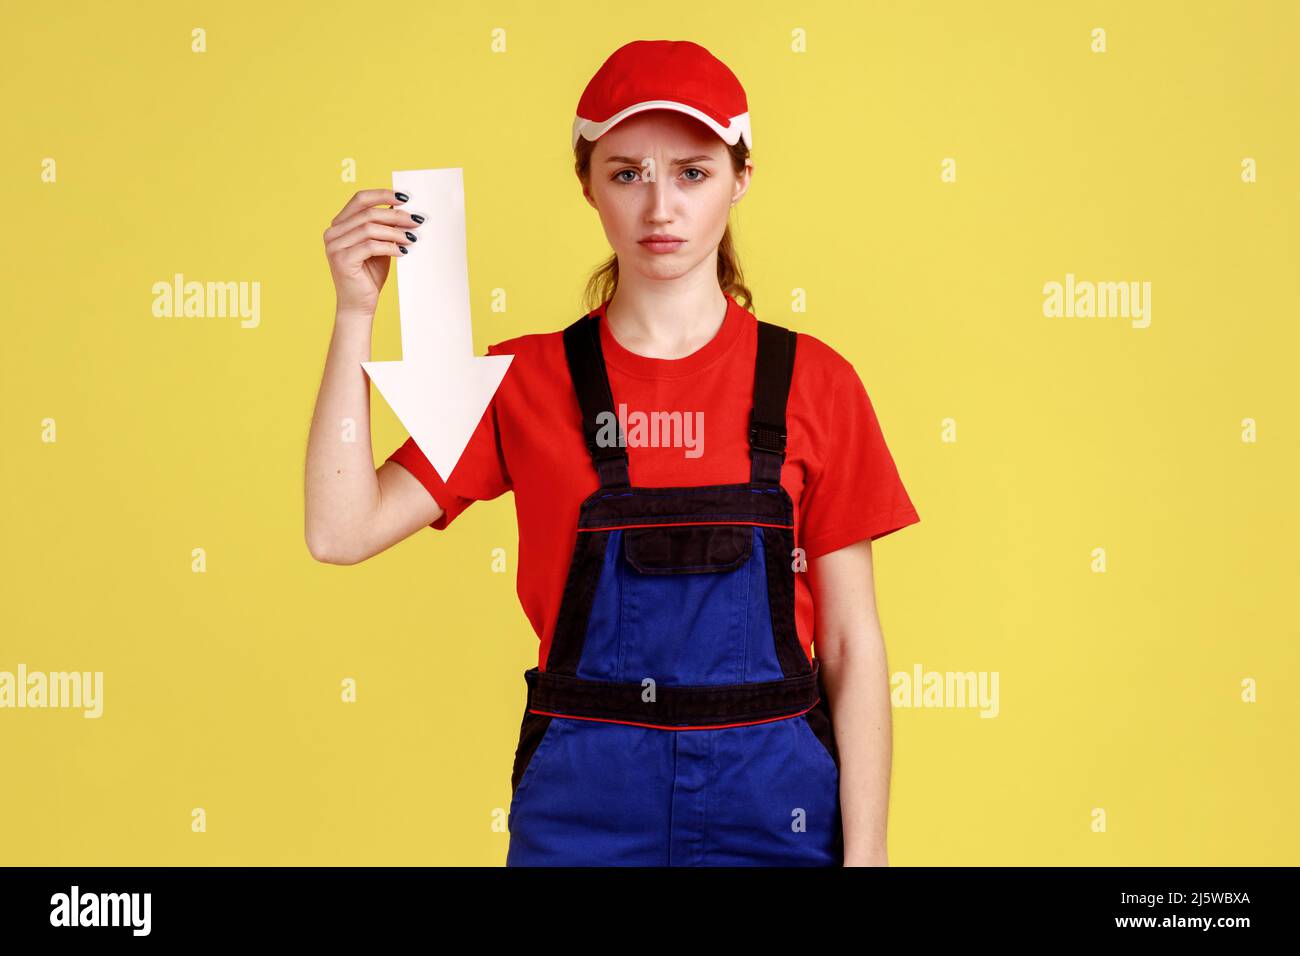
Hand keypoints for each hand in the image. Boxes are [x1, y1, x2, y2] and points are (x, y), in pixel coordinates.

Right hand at [322, 188, 423, 318]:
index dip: (382, 194)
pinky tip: (403, 251)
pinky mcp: (342, 260)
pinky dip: (390, 247)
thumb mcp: (379, 246)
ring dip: (395, 232)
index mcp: (339, 225)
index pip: (360, 199)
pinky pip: (370, 246)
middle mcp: (333, 232)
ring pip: (370, 228)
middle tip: (416, 220)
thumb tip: (401, 208)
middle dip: (396, 215)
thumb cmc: (369, 276)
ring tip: (412, 238)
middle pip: (368, 213)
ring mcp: (334, 246)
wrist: (358, 305)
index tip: (405, 198)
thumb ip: (384, 227)